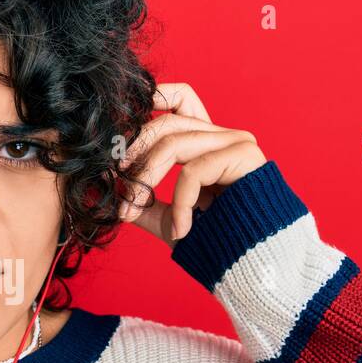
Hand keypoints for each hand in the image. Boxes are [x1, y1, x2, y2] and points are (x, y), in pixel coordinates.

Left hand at [118, 82, 267, 243]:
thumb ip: (144, 202)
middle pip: (167, 121)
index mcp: (206, 145)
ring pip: (174, 143)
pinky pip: (194, 170)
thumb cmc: (215, 242)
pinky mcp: (244, 157)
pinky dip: (180, 202)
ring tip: (132, 210)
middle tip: (116, 180)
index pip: (179, 100)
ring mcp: (236, 143)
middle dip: (134, 151)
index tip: (122, 125)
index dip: (152, 97)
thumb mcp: (169, 218)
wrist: (253, 264)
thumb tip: (108, 190)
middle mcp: (222, 137)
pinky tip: (180, 231)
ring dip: (145, 179)